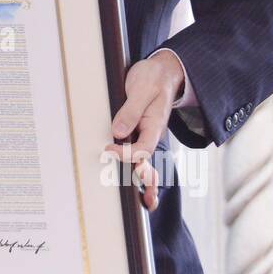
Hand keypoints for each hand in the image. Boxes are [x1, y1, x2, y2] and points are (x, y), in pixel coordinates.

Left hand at [102, 51, 185, 210]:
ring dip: (145, 181)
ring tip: (148, 202)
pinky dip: (135, 167)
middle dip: (147, 183)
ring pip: (144, 162)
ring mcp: (146, 135)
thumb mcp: (142, 89)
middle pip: (148, 163)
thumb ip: (130, 110)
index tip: (108, 149)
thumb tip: (118, 132)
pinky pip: (137, 152)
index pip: (142, 148)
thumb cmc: (153, 78)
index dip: (125, 153)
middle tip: (147, 201)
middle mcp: (151, 134)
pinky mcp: (139, 132)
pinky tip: (135, 182)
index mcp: (154, 126)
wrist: (164, 71)